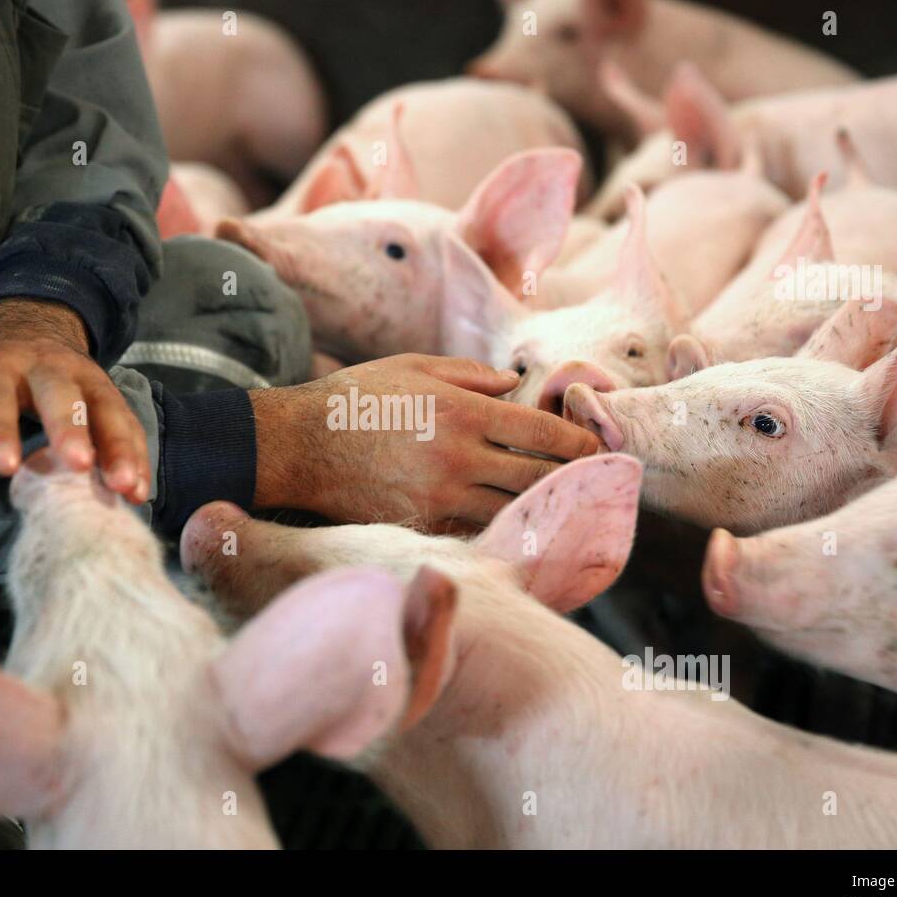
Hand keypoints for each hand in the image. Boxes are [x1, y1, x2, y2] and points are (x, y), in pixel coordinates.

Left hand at [0, 299, 150, 521]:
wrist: (26, 327)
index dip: (0, 430)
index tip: (7, 466)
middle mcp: (44, 368)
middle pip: (61, 394)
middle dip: (71, 429)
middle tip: (78, 465)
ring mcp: (84, 378)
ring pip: (105, 409)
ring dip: (119, 448)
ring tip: (125, 487)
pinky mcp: (109, 394)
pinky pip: (128, 423)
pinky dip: (137, 456)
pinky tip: (140, 489)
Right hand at [250, 353, 600, 532]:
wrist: (298, 447)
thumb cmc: (356, 399)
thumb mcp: (412, 367)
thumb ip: (470, 374)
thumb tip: (514, 383)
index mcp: (463, 412)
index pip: (543, 434)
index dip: (581, 443)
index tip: (599, 449)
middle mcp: (459, 458)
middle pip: (538, 477)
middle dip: (573, 479)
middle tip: (597, 481)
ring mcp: (440, 497)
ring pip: (512, 509)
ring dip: (540, 506)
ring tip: (566, 504)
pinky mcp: (421, 525)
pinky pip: (476, 530)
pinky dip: (499, 525)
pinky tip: (514, 520)